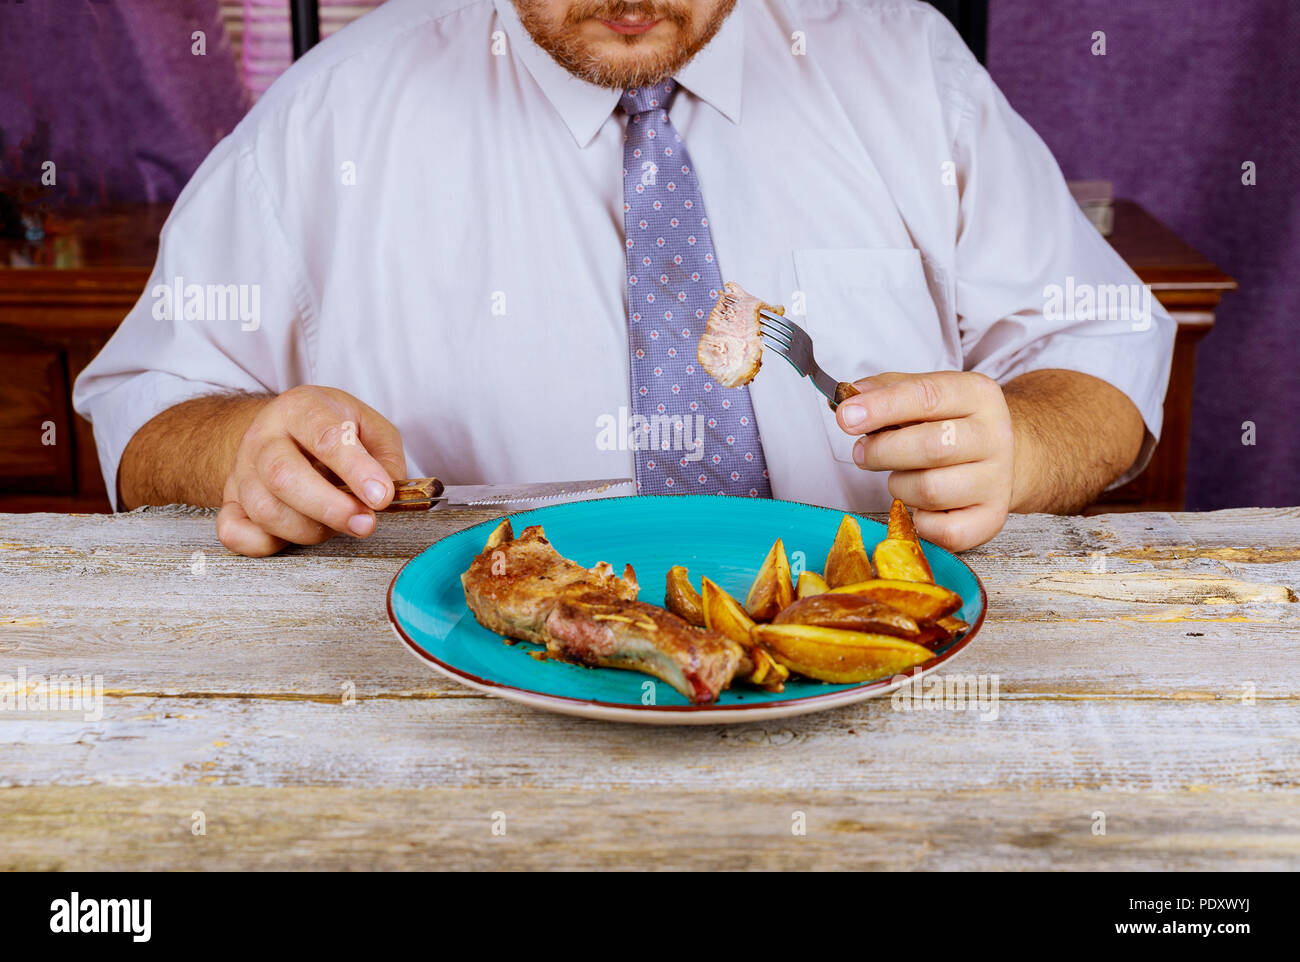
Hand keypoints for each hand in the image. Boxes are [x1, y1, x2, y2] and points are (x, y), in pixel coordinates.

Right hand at [216, 385, 406, 556]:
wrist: (281, 429)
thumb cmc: (331, 428)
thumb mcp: (368, 426)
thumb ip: (386, 456)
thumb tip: (388, 494)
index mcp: (300, 408)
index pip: (325, 437)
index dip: (356, 470)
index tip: (381, 496)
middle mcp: (263, 437)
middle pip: (284, 477)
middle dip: (330, 508)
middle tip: (365, 523)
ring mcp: (242, 471)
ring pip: (266, 510)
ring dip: (310, 529)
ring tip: (339, 524)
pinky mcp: (230, 502)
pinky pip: (234, 532)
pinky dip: (263, 544)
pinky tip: (293, 537)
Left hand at [836, 371, 1014, 551]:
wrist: (1003, 455)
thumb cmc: (949, 423)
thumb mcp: (923, 393)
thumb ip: (884, 390)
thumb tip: (849, 399)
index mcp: (977, 395)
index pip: (927, 396)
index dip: (881, 407)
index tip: (846, 417)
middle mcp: (994, 436)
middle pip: (932, 447)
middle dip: (882, 451)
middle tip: (862, 453)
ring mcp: (997, 480)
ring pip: (931, 491)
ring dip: (899, 486)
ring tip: (900, 477)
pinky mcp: (991, 518)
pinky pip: (944, 531)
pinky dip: (920, 522)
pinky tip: (919, 505)